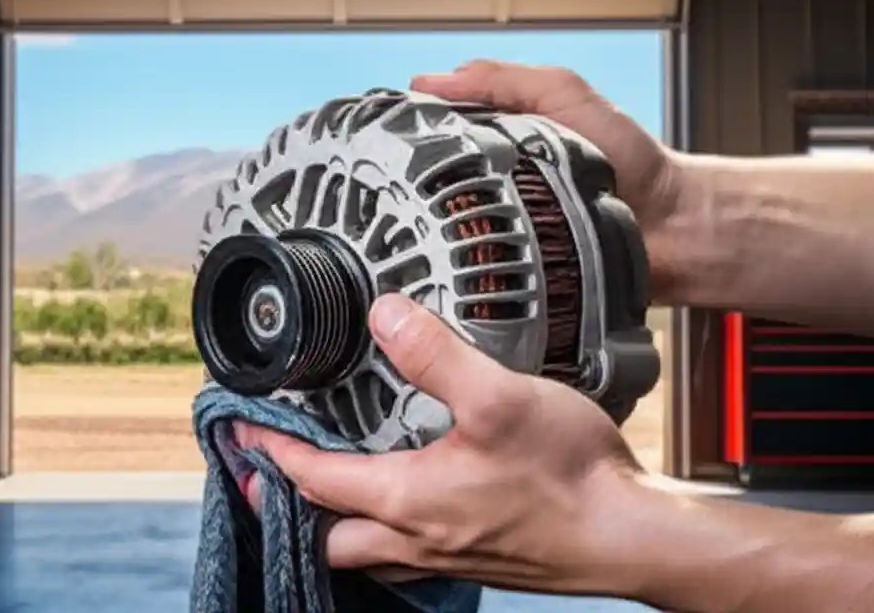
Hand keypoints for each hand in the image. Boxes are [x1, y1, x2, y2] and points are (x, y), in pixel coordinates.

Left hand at [233, 293, 648, 596]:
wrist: (631, 536)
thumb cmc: (570, 477)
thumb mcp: (498, 398)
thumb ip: (434, 355)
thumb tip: (383, 316)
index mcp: (408, 499)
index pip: (314, 478)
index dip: (271, 451)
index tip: (242, 430)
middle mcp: (419, 538)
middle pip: (325, 533)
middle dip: (286, 503)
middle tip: (265, 472)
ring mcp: (449, 555)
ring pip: (363, 551)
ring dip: (331, 521)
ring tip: (322, 488)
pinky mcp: (479, 558)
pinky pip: (405, 554)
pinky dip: (380, 532)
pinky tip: (403, 507)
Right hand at [411, 59, 686, 301]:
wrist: (677, 227)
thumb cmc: (633, 160)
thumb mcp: (566, 96)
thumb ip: (507, 81)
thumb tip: (436, 79)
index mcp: (501, 143)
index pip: (437, 136)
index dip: (405, 138)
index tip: (376, 143)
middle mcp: (496, 189)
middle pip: (431, 190)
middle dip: (409, 193)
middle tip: (386, 195)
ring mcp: (504, 234)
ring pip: (449, 234)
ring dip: (435, 233)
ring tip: (416, 231)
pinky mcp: (515, 276)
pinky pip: (478, 273)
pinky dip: (463, 271)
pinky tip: (448, 267)